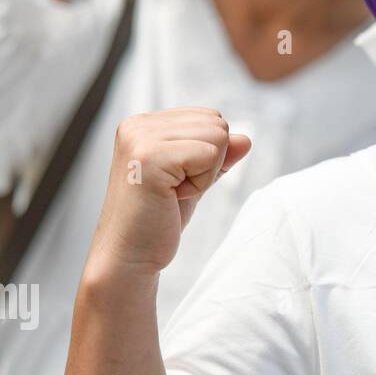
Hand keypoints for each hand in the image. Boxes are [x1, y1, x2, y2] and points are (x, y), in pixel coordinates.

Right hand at [92, 109, 250, 276]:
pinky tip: (171, 197)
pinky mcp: (149, 157)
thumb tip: (246, 139)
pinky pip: (210, 155)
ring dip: (205, 174)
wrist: (129, 257)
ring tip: (171, 193)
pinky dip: (201, 183)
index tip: (175, 180)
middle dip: (209, 162)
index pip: (209, 117)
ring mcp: (140, 138)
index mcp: (143, 124)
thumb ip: (218, 155)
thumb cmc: (157, 219)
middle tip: (174, 190)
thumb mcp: (195, 179)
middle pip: (217, 124)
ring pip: (218, 137)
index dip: (207, 154)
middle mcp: (137, 125)